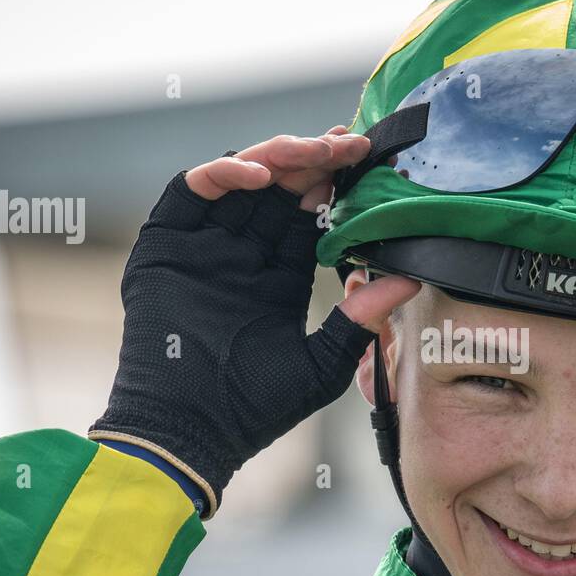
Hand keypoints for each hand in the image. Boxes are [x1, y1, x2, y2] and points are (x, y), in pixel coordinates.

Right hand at [90, 127, 420, 516]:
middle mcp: (242, 253)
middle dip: (315, 161)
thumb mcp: (321, 363)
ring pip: (241, 179)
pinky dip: (224, 172)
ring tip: (313, 151)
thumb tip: (410, 281)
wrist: (190, 431)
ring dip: (278, 156)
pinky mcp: (166, 244)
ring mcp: (204, 245)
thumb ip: (361, 320)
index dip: (338, 188)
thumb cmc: (255, 408)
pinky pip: (192, 191)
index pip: (311, 216)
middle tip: (348, 144)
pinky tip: (261, 174)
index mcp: (279, 275)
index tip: (368, 166)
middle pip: (280, 188)